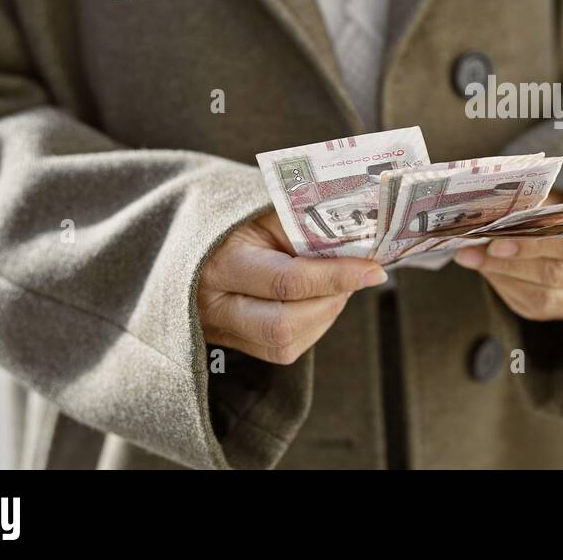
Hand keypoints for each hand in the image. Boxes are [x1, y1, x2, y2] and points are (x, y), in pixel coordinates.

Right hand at [198, 211, 386, 363]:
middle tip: (356, 276)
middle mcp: (214, 305)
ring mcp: (220, 330)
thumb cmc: (237, 219)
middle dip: (332, 302)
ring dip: (325, 315)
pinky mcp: (231, 344)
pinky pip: (281, 350)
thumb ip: (306, 229)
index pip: (287, 281)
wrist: (188, 238)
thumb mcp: (265, 212)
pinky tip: (316, 300)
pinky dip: (312, 326)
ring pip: (285, 344)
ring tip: (336, 284)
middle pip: (285, 325)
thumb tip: (360, 246)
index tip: (374, 269)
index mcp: (220, 263)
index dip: (337, 277)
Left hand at [453, 193, 562, 320]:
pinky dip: (508, 290)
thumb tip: (498, 210)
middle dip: (508, 262)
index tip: (496, 239)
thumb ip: (541, 203)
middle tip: (470, 250)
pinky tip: (490, 272)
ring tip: (472, 259)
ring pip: (544, 297)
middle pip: (556, 274)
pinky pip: (536, 308)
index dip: (535, 244)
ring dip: (502, 277)